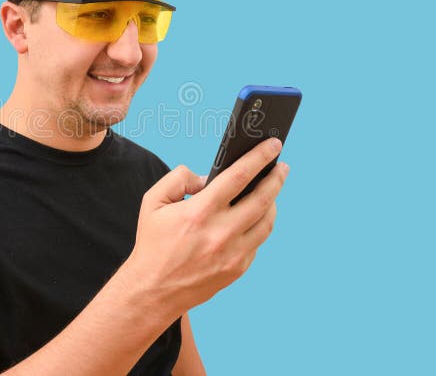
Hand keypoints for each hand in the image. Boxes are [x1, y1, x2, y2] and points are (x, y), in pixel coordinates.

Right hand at [123, 137, 289, 315]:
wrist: (153, 290)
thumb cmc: (153, 243)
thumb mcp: (153, 201)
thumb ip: (178, 178)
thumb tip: (205, 177)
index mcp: (200, 212)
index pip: (239, 176)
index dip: (260, 157)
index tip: (273, 145)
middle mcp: (220, 233)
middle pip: (263, 198)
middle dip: (276, 178)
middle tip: (282, 166)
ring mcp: (233, 254)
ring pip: (267, 221)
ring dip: (273, 201)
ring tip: (271, 189)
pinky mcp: (238, 269)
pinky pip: (257, 241)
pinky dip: (260, 225)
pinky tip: (256, 216)